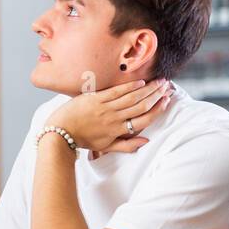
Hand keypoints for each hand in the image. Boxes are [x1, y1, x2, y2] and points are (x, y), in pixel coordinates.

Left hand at [45, 79, 172, 153]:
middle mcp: (114, 118)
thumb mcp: (105, 147)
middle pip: (141, 106)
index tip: (167, 101)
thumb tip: (146, 142)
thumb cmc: (83, 140)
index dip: (158, 110)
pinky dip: (129, 86)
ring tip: (159, 81)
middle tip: (167, 87)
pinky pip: (116, 91)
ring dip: (147, 89)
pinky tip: (140, 81)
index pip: (144, 120)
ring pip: (132, 97)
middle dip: (156, 95)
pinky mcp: (95, 98)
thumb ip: (127, 146)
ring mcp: (105, 107)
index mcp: (117, 131)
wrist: (60, 132)